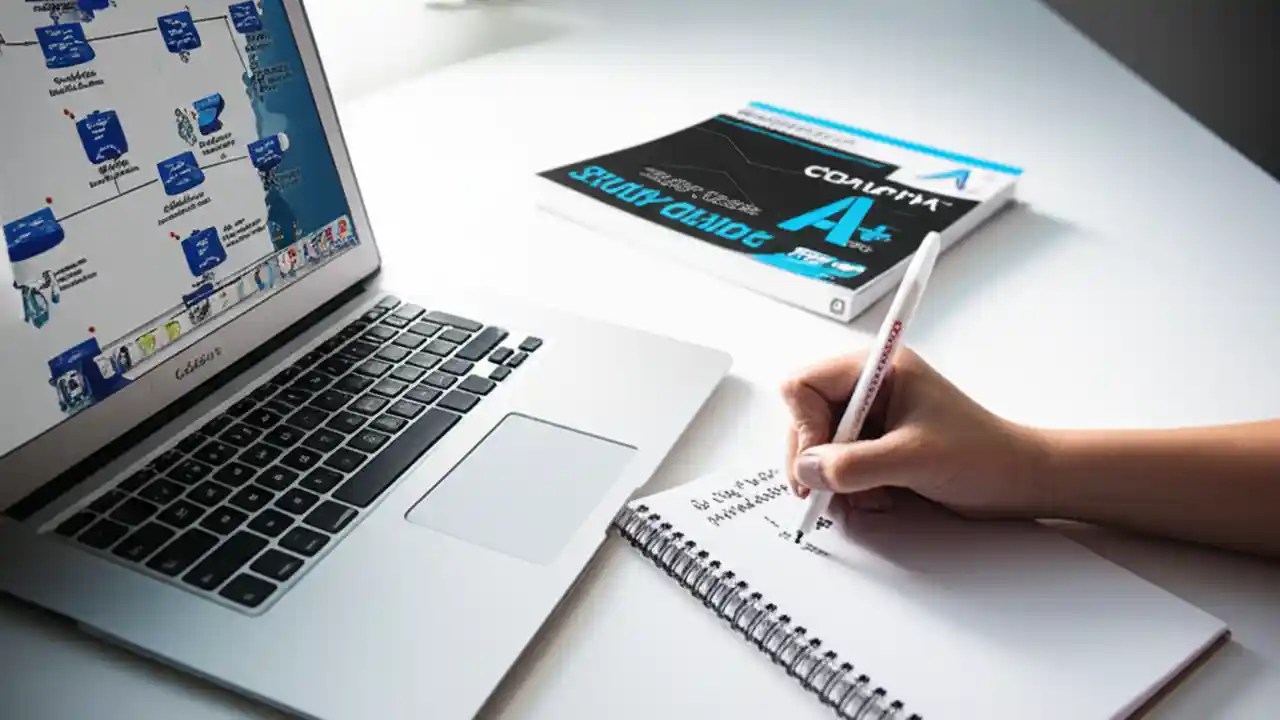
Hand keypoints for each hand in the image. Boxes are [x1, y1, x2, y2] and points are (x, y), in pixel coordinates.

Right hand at [781, 348, 1050, 518]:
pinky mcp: (876, 444)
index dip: (804, 427)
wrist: (1018, 480)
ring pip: (818, 447)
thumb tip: (807, 470)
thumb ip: (855, 464)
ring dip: (834, 479)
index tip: (820, 464)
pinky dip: (848, 488)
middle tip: (823, 494)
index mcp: (878, 368)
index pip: (805, 386)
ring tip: (868, 496)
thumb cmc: (982, 455)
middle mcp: (869, 388)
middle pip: (804, 418)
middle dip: (815, 460)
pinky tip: (877, 497)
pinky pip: (837, 466)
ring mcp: (871, 417)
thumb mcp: (914, 459)